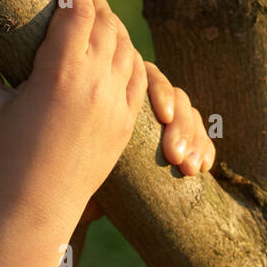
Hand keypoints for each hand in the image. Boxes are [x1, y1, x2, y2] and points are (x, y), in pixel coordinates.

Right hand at [0, 0, 145, 221]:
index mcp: (60, 74)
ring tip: (96, 19)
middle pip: (106, 21)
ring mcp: (116, 104)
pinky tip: (115, 51)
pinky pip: (138, 75)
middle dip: (94, 1)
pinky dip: (129, 55)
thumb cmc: (4, 158)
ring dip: (113, 25)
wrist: (36, 208)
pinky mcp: (126, 124)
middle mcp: (95, 84)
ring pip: (126, 46)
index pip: (79, 10)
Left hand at [72, 61, 216, 225]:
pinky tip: (203, 166)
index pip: (149, 78)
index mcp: (117, 90)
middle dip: (181, 126)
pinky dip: (204, 148)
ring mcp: (160, 119)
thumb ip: (81, 127)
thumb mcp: (69, 141)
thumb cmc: (61, 163)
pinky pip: (198, 136)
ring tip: (189, 169)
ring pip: (189, 115)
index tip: (163, 117)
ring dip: (195, 139)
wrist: (68, 189)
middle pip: (175, 97)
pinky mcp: (175, 141)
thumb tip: (79, 114)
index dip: (162, 93)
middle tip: (175, 156)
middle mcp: (140, 100)